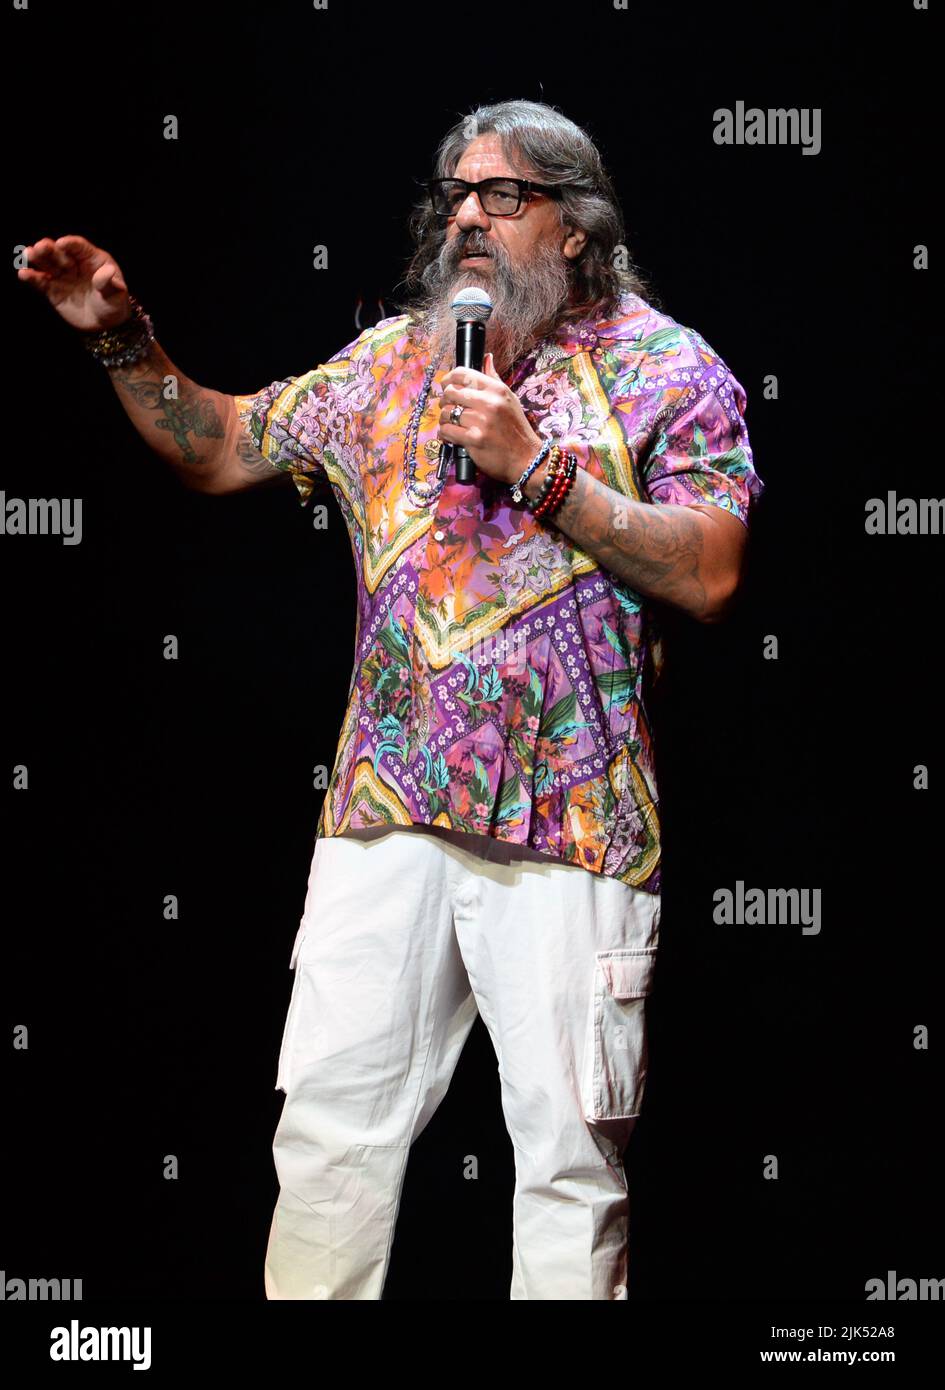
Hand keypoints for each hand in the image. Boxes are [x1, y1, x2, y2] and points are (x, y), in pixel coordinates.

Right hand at [16, 234, 131, 331]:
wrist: (106, 324)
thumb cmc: (114, 305)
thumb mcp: (116, 295)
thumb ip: (109, 283)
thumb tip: (107, 272)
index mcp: (92, 259)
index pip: (79, 247)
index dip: (70, 244)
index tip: (61, 243)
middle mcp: (74, 264)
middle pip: (59, 253)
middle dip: (49, 249)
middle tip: (40, 247)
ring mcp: (62, 276)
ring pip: (47, 264)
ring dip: (37, 258)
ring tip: (28, 254)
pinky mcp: (52, 289)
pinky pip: (41, 282)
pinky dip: (32, 277)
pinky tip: (23, 274)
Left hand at [435, 353, 543, 486]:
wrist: (526, 458)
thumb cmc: (516, 429)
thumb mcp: (510, 399)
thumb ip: (494, 379)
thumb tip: (486, 358)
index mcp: (497, 389)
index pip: (463, 374)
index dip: (449, 379)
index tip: (445, 386)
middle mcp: (489, 402)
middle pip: (451, 392)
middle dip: (444, 401)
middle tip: (447, 408)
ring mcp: (481, 421)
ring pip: (446, 412)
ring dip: (444, 419)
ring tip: (450, 424)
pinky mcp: (474, 439)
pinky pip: (447, 431)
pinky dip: (444, 433)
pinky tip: (450, 436)